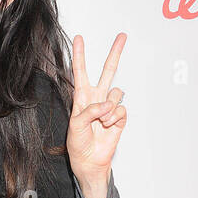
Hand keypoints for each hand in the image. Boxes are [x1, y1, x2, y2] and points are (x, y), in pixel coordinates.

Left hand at [66, 33, 127, 186]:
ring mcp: (109, 107)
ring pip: (116, 92)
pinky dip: (114, 118)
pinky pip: (121, 108)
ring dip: (109, 108)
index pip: (81, 72)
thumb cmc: (78, 144)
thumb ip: (90, 111)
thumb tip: (107, 104)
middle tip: (122, 36)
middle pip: (108, 71)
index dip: (80, 55)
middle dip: (115, 53)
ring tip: (101, 122)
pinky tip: (108, 126)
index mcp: (82, 97)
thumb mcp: (76, 125)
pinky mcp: (120, 117)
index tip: (79, 38)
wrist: (89, 161)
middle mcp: (97, 98)